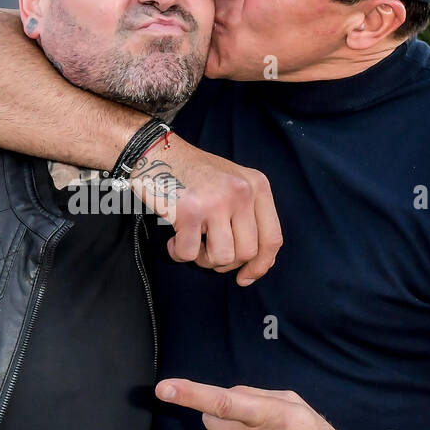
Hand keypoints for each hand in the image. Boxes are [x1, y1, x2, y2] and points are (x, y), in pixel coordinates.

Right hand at [128, 135, 281, 285]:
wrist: (157, 152)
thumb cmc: (193, 173)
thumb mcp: (233, 183)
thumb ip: (249, 216)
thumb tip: (258, 262)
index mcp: (257, 186)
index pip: (272, 238)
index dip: (261, 265)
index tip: (246, 277)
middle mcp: (242, 192)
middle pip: (247, 252)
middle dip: (226, 263)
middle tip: (207, 251)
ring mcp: (216, 201)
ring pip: (222, 258)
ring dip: (203, 260)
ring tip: (191, 242)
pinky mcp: (189, 211)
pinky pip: (190, 254)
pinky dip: (178, 254)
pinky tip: (172, 240)